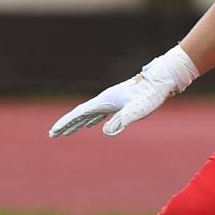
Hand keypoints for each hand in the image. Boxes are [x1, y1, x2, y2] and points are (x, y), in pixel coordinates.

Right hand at [50, 46, 198, 137]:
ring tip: (67, 132)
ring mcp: (112, 100)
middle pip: (80, 114)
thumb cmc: (150, 95)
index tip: (53, 132)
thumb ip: (121, 120)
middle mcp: (105, 100)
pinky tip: (91, 124)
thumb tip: (105, 132)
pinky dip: (91, 120)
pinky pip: (100, 113)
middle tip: (53, 134)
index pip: (79, 113)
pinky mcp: (120, 102)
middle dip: (66, 124)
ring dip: (77, 123)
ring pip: (89, 114)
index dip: (66, 123)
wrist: (162, 79)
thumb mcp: (136, 110)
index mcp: (105, 101)